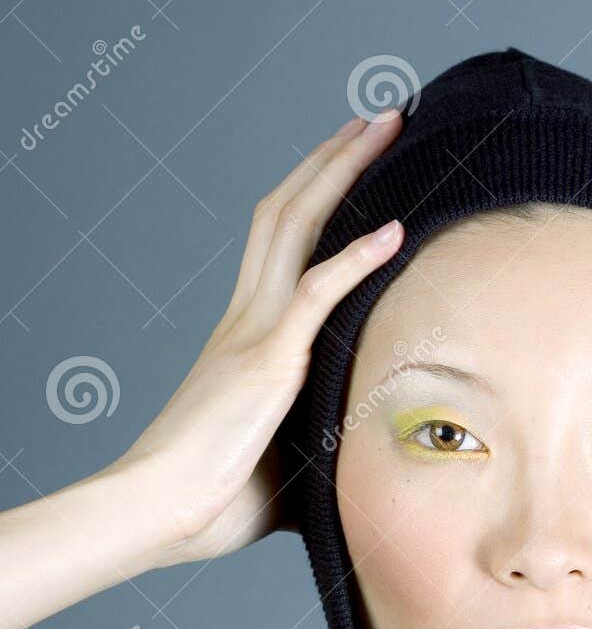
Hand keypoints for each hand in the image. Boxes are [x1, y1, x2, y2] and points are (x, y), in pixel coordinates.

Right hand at [114, 110, 404, 563]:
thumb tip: (357, 464)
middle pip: (288, 210)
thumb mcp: (282, 460)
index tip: (353, 161)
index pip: (282, 242)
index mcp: (246, 335)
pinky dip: (358, 257)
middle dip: (334, 158)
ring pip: (297, 226)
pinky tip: (396, 230)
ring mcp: (254, 332)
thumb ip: (317, 442)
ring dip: (343, 173)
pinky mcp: (268, 361)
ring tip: (384, 129)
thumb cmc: (213, 500)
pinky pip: (318, 294)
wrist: (159, 510)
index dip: (316, 193)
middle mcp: (246, 317)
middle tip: (379, 117)